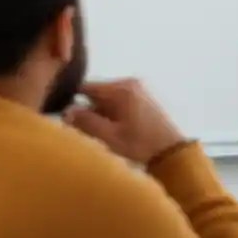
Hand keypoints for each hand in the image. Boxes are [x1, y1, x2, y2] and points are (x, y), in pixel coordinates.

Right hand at [64, 79, 185, 165]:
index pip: (84, 88)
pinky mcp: (143, 101)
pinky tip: (112, 133)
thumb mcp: (109, 137)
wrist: (173, 153)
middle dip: (86, 112)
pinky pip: (118, 104)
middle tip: (81, 132)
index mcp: (120, 89)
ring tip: (99, 135)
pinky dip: (111, 117)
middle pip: (95, 95)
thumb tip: (66, 111)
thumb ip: (85, 122)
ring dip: (99, 116)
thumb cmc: (140, 146)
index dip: (70, 102)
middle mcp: (129, 84)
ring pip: (105, 101)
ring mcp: (138, 91)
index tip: (63, 118)